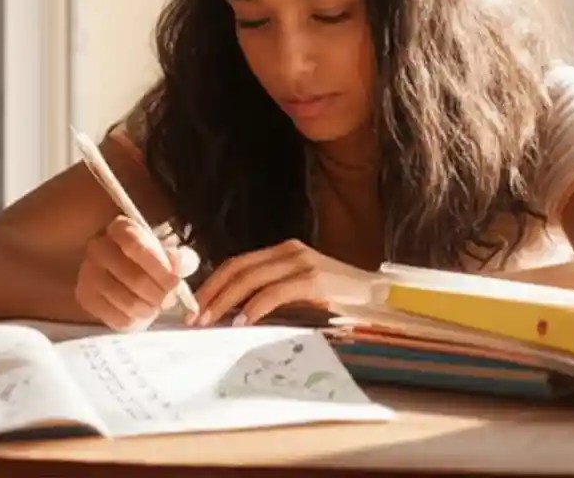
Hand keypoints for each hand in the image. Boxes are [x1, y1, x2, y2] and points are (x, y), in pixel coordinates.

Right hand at [74, 216, 185, 331]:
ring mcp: (87, 273)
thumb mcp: (164, 253)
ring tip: (155, 307)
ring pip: (126, 301)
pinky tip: (139, 314)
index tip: (175, 283)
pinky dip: (134, 321)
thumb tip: (182, 265)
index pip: (135, 245)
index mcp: (119, 229)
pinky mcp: (85, 297)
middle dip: (158, 294)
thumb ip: (178, 259)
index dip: (158, 267)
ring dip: (148, 309)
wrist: (119, 273)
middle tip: (169, 301)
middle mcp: (98, 247)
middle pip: (133, 277)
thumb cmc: (146, 261)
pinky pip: (116, 317)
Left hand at [193, 239, 378, 325]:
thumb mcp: (298, 292)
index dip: (212, 284)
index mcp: (282, 252)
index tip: (193, 306)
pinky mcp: (315, 280)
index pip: (236, 263)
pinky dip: (255, 307)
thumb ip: (270, 294)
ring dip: (225, 301)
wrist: (380, 297)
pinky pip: (275, 292)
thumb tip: (231, 313)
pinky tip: (242, 321)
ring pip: (251, 278)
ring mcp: (303, 263)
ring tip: (210, 321)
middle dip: (211, 293)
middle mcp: (289, 251)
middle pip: (237, 268)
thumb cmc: (338, 299)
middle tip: (194, 317)